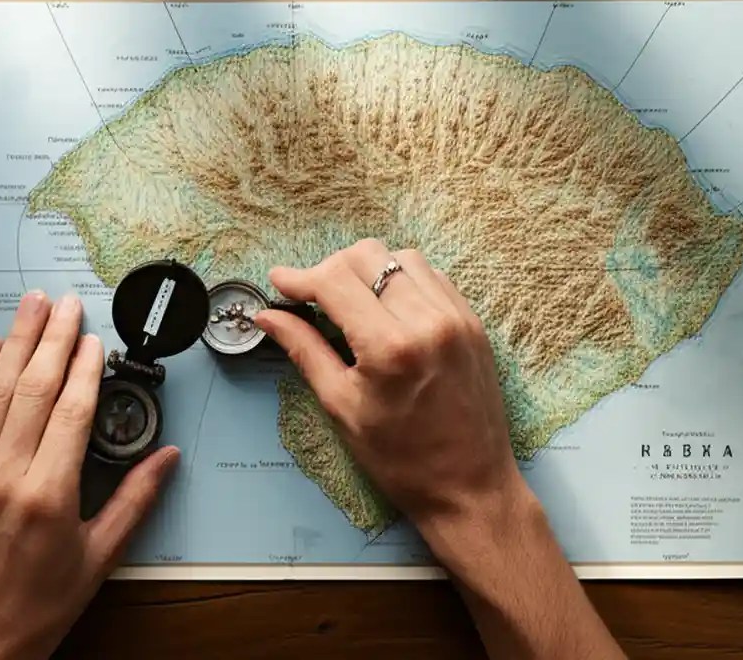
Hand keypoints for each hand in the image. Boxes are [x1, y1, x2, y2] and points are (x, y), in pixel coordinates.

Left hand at [0, 290, 179, 659]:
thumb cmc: (37, 608)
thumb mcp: (99, 559)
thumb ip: (135, 501)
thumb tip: (167, 458)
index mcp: (48, 495)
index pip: (70, 411)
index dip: (84, 368)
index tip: (94, 338)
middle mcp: (4, 476)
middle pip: (33, 389)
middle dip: (52, 339)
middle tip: (66, 303)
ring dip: (14, 343)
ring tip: (30, 307)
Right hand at [255, 240, 624, 658]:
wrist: (470, 487)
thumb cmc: (400, 459)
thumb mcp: (342, 406)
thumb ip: (304, 350)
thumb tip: (268, 316)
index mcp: (390, 347)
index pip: (335, 281)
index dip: (299, 277)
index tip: (279, 283)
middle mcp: (428, 321)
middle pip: (368, 255)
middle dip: (332, 268)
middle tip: (314, 297)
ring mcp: (457, 317)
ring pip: (402, 257)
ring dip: (369, 269)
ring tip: (352, 302)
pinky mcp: (473, 323)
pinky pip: (433, 276)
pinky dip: (403, 280)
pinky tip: (387, 308)